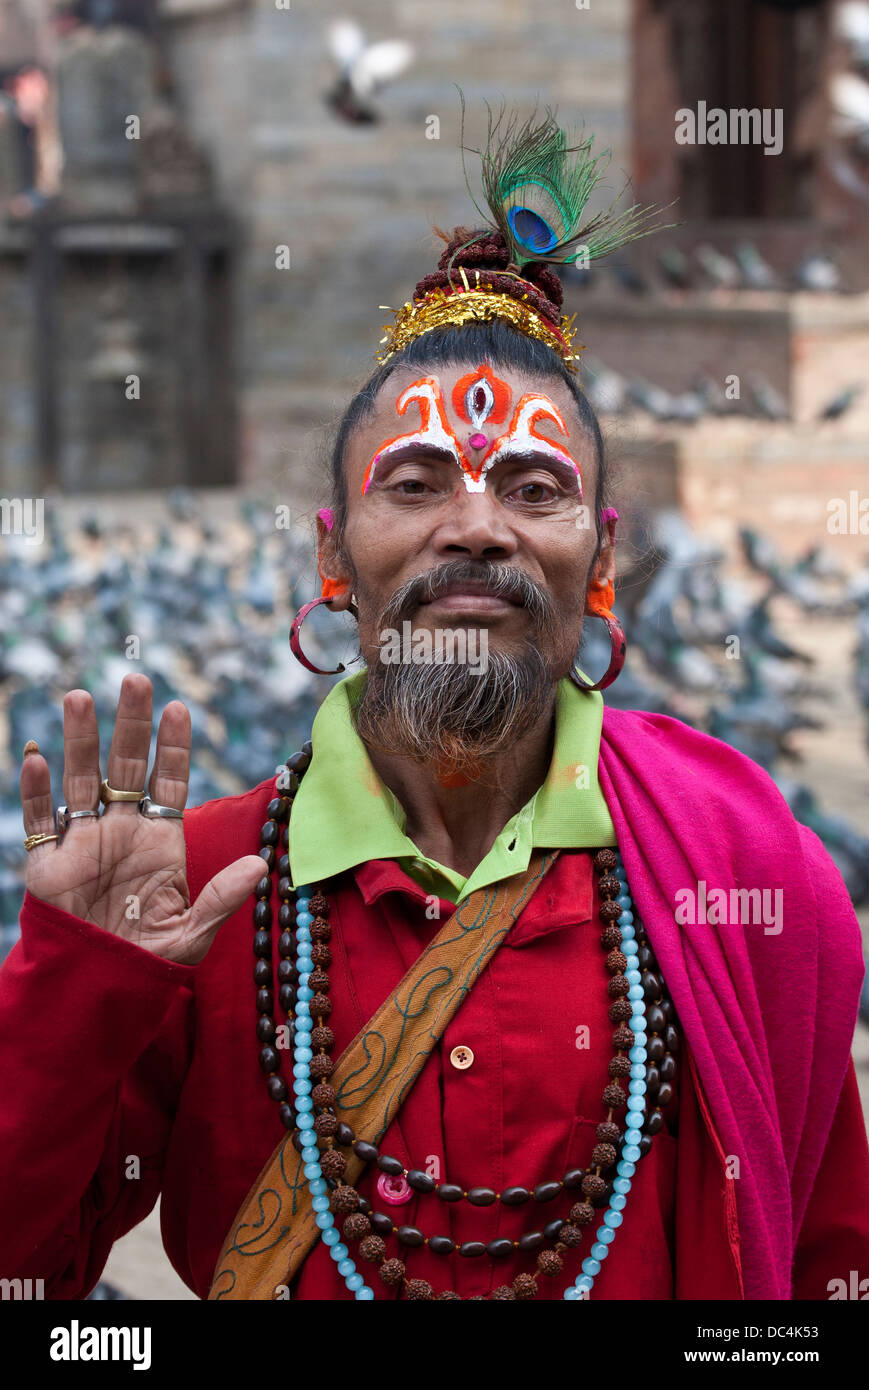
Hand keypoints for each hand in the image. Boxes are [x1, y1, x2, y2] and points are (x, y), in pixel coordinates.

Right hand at [19, 674, 264, 963]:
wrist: (99, 989)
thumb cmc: (149, 962)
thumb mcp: (191, 935)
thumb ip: (221, 899)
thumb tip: (260, 867)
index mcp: (160, 840)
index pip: (168, 781)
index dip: (173, 746)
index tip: (180, 707)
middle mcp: (123, 831)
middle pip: (126, 766)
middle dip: (131, 725)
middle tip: (135, 680)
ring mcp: (84, 843)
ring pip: (80, 780)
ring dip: (80, 741)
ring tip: (81, 697)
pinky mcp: (49, 864)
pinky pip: (39, 821)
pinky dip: (36, 792)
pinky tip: (37, 759)